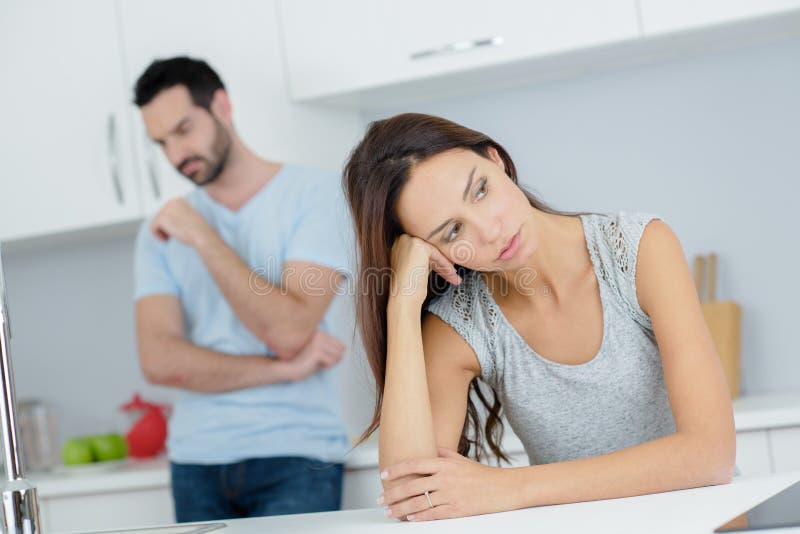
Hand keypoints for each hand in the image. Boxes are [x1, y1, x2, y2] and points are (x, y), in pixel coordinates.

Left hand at [150, 198, 213, 246]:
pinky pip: (152, 227)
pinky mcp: (161, 218)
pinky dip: (157, 235)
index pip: (166, 211)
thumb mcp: (188, 218)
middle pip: (159, 216)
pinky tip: (166, 239)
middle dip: (164, 227)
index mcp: (178, 200)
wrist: (201, 234)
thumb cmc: (198, 230)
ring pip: (156, 222)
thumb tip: (168, 222)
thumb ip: (177, 216)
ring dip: (162, 231)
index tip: (175, 230)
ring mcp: (165, 209)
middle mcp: (171, 202)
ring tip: (170, 237)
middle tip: (171, 236)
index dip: (168, 223)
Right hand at [283, 330, 344, 380]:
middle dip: (334, 359)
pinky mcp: (317, 351)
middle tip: (321, 362)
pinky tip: (314, 365)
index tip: (322, 359)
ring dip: (330, 363)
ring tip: (317, 363)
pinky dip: (326, 367)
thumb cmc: (302, 362)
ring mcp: (319, 342)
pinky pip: (331, 362)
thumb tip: (344, 349)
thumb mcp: (317, 352)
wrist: (287, 368)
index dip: (335, 356)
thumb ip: (329, 349)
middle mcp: (320, 335)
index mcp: (320, 333)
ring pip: (338, 356)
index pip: (341, 345)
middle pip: (342, 350)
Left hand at [378, 448, 512, 521]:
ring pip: (419, 503)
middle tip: (381, 498)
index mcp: (444, 464)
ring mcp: (450, 495)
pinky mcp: (456, 510)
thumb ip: (442, 453)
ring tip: (390, 511)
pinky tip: (409, 518)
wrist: (503, 488)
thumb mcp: (460, 460)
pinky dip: (419, 517)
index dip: (397, 470)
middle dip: (393, 493)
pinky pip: (433, 514)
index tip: (383, 474)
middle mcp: (445, 478)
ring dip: (400, 508)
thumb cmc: (481, 474)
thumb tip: (427, 448)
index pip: (414, 464)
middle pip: (412, 486)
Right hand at [389, 234, 460, 308]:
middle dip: (443, 263)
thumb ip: (424, 259)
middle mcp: (402, 239)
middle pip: (430, 249)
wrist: (403, 299)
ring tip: (455, 277)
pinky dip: (445, 264)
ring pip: (435, 251)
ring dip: (446, 265)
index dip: (436, 260)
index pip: (423, 250)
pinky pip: (437, 254)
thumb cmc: (408, 288)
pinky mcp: (418, 245)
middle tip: (453, 273)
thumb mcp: (416, 268)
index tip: (445, 270)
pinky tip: (451, 274)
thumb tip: (440, 256)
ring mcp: (409, 241)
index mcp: (399, 244)